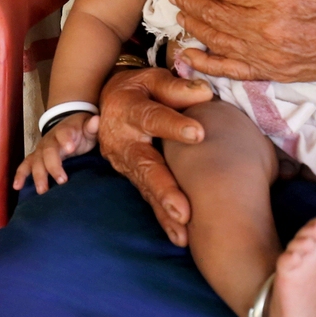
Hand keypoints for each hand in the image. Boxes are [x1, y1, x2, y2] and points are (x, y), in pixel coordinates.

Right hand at [13, 113, 99, 194]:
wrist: (67, 125)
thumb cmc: (81, 130)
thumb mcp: (88, 127)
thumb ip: (92, 127)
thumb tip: (96, 120)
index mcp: (64, 131)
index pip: (63, 134)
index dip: (65, 140)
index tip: (70, 149)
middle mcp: (50, 140)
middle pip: (48, 152)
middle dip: (53, 166)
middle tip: (62, 181)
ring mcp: (41, 149)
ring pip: (36, 161)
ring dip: (38, 175)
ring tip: (42, 191)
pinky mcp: (36, 157)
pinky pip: (25, 165)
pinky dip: (20, 175)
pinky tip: (17, 187)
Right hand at [97, 67, 212, 245]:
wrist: (110, 102)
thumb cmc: (140, 89)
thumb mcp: (152, 79)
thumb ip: (175, 86)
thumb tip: (204, 93)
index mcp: (128, 110)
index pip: (152, 117)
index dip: (173, 126)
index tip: (198, 134)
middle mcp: (123, 141)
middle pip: (145, 165)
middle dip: (165, 189)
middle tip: (184, 211)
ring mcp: (125, 163)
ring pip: (146, 189)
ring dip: (164, 212)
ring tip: (183, 232)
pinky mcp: (132, 177)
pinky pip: (148, 198)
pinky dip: (163, 218)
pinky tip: (180, 237)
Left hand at [170, 0, 315, 83]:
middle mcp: (265, 26)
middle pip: (214, 12)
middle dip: (189, 0)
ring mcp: (266, 53)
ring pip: (216, 39)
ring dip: (192, 25)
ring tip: (178, 13)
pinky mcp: (271, 72)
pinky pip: (230, 70)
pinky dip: (205, 64)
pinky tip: (188, 55)